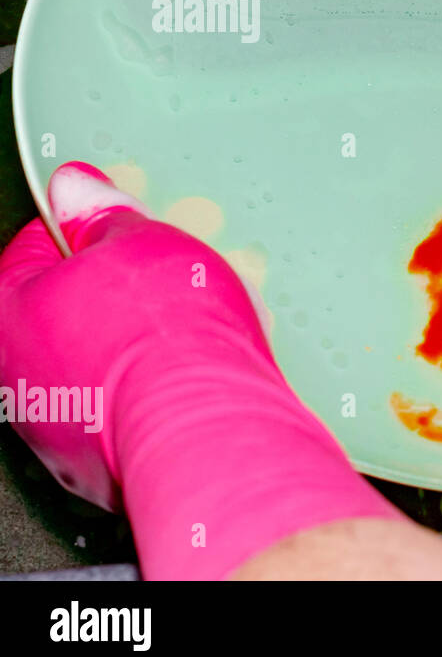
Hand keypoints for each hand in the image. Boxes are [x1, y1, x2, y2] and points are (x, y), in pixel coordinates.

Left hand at [0, 163, 398, 577]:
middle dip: (122, 289)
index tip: (121, 220)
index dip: (89, 224)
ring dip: (143, 344)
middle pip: (71, 308)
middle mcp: (16, 376)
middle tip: (168, 275)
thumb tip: (77, 190)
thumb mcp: (140, 240)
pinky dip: (162, 390)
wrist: (207, 427)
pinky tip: (200, 374)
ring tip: (197, 329)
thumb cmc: (163, 337)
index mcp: (7, 309)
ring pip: (103, 363)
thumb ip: (102, 212)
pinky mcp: (103, 467)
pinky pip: (133, 409)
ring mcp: (57, 428)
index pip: (38, 244)